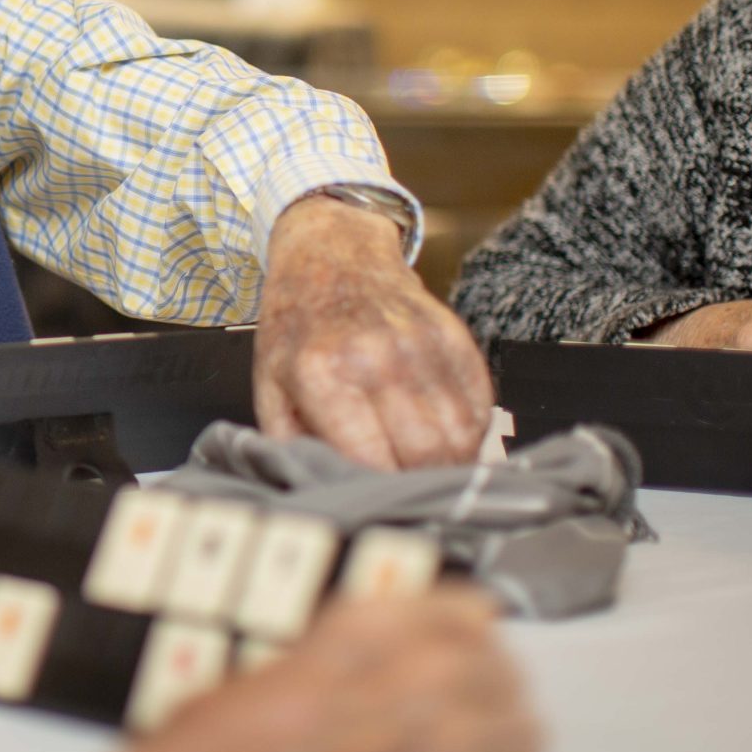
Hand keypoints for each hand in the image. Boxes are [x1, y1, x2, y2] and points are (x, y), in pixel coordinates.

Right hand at [61, 588, 539, 751]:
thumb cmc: (220, 738)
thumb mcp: (284, 650)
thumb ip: (356, 638)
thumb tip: (416, 628)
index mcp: (361, 634)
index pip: (460, 609)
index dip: (464, 617)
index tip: (466, 622)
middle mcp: (404, 688)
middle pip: (497, 668)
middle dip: (491, 667)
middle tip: (478, 672)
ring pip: (518, 732)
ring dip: (509, 723)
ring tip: (492, 725)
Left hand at [253, 196, 493, 469]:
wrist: (331, 254)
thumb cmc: (299, 326)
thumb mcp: (271, 387)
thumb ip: (293, 445)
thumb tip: (323, 490)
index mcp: (323, 373)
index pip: (372, 460)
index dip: (378, 490)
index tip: (374, 497)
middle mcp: (376, 358)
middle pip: (425, 455)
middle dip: (418, 481)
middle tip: (404, 484)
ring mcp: (420, 344)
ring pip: (460, 435)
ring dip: (448, 461)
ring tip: (422, 461)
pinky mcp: (453, 336)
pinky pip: (480, 405)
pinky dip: (468, 431)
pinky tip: (440, 429)